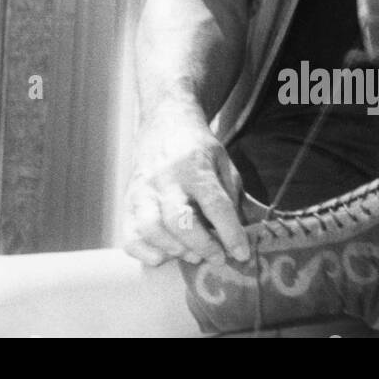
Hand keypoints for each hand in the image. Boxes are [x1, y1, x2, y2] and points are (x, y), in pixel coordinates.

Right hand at [122, 104, 249, 265]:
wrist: (164, 121)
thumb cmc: (198, 149)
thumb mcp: (223, 164)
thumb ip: (233, 198)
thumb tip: (249, 235)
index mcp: (195, 167)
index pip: (215, 204)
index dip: (230, 233)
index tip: (242, 253)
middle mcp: (166, 179)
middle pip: (179, 220)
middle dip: (201, 245)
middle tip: (216, 257)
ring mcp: (143, 190)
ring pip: (151, 229)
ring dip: (174, 250)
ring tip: (192, 254)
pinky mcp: (129, 200)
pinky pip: (129, 235)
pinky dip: (145, 252)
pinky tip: (163, 255)